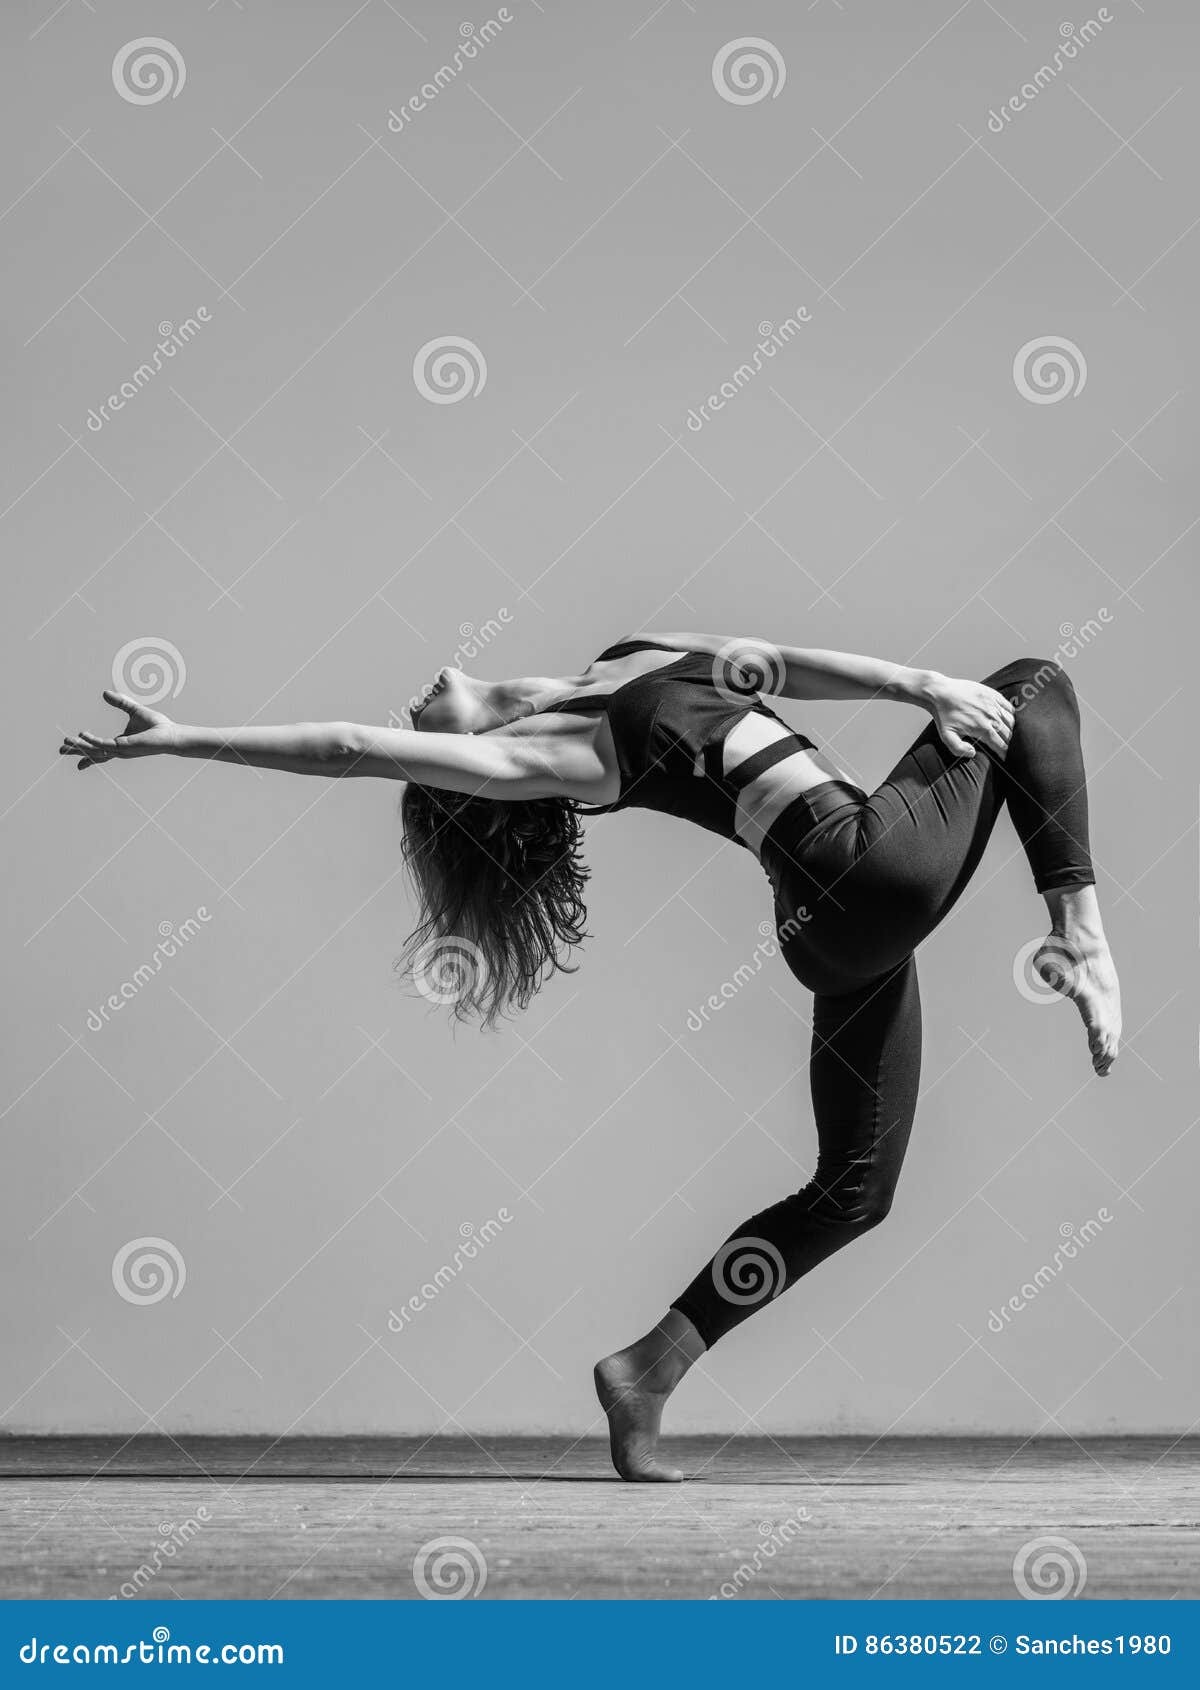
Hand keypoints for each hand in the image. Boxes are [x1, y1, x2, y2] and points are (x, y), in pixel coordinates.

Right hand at [59, 691, 177, 769]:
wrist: (171, 734)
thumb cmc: (157, 726)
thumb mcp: (134, 710)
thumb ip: (120, 702)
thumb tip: (104, 693)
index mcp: (120, 744)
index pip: (100, 750)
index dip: (87, 753)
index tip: (74, 756)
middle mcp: (119, 750)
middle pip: (94, 753)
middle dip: (77, 752)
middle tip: (61, 751)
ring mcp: (121, 750)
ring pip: (95, 750)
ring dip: (80, 747)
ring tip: (66, 742)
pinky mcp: (125, 747)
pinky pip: (104, 745)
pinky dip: (92, 741)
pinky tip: (83, 735)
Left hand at [922, 673, 1013, 759]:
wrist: (940, 692)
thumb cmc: (943, 715)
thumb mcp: (946, 736)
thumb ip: (958, 749)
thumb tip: (973, 753)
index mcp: (982, 728)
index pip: (1001, 745)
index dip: (1004, 753)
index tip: (1004, 757)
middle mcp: (991, 716)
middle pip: (1008, 734)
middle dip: (1009, 743)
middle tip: (1006, 747)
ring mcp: (993, 704)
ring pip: (1011, 721)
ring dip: (1011, 730)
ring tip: (1007, 735)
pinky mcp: (993, 694)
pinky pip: (1009, 707)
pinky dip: (1011, 715)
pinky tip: (1007, 719)